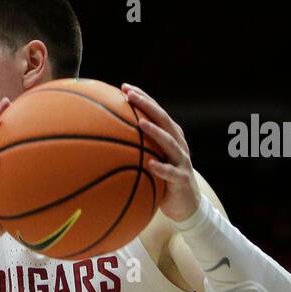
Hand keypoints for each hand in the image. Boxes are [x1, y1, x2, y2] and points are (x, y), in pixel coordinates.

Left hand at [122, 84, 200, 220]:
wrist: (186, 204)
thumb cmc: (162, 178)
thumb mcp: (150, 159)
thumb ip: (136, 147)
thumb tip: (104, 138)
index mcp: (170, 136)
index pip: (156, 112)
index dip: (142, 98)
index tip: (124, 87)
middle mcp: (178, 144)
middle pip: (164, 120)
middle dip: (147, 105)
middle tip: (130, 95)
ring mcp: (181, 161)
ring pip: (170, 143)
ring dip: (156, 132)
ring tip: (141, 123)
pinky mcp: (182, 179)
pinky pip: (171, 173)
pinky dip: (161, 168)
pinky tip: (150, 164)